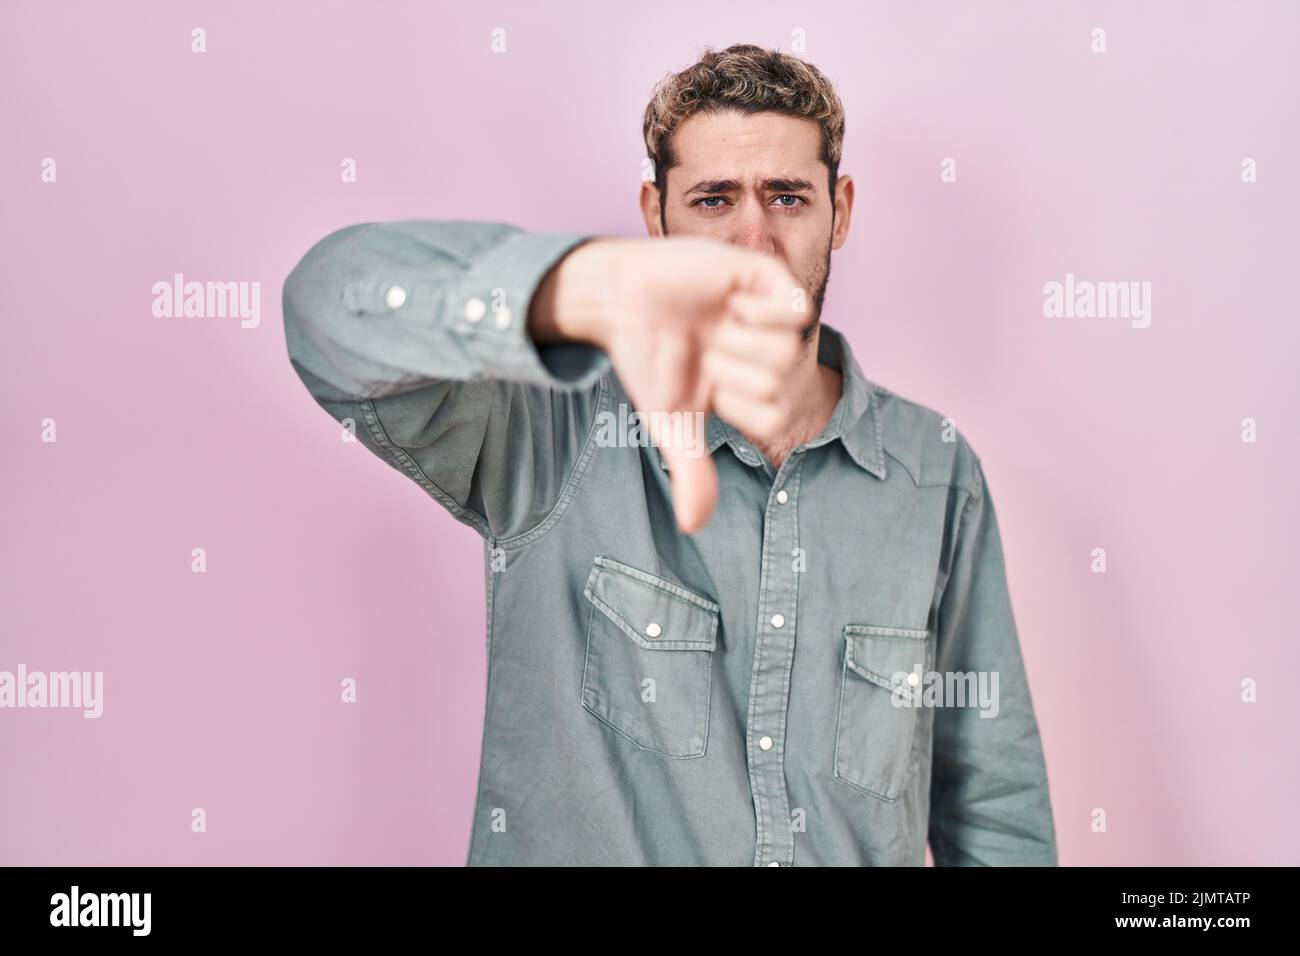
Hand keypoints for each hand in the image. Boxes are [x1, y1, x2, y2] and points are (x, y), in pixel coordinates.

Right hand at [532, 236, 806, 532]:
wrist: (617, 302)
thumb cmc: (643, 359)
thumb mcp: (670, 422)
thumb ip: (692, 471)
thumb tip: (694, 528)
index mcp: (747, 383)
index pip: (775, 415)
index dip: (739, 407)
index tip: (709, 388)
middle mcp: (762, 348)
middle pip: (783, 382)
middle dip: (735, 372)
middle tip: (708, 350)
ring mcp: (766, 311)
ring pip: (791, 348)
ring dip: (744, 343)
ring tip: (719, 325)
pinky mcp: (762, 275)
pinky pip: (797, 307)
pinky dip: (764, 314)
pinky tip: (735, 305)